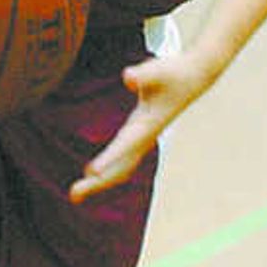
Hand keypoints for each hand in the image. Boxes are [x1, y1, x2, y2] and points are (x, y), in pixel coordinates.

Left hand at [68, 49, 202, 203]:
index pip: (126, 144)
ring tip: (74, 195)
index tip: (91, 173)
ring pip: (121, 168)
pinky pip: (122, 160)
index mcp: (148, 125)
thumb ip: (142, 75)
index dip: (109, 158)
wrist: (194, 78)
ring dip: (99, 182)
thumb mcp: (157, 70)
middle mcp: (145, 136)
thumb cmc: (173, 72)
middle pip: (121, 167)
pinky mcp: (141, 135)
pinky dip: (107, 170)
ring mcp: (143, 138)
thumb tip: (127, 76)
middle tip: (72, 196)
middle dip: (98, 182)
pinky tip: (90, 174)